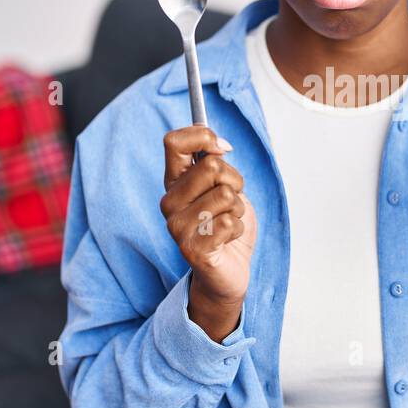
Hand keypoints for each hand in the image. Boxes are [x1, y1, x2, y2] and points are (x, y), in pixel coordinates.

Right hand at [160, 126, 257, 337]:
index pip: (174, 142)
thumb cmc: (226, 224)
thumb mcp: (223, 185)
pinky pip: (229, 222)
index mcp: (174, 181)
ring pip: (226, 194)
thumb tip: (218, 144)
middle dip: (235, 182)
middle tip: (230, 202)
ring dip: (237, 209)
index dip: (203, 137)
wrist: (229, 269)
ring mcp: (177, 226)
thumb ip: (215, 162)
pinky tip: (226, 240)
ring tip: (227, 222)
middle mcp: (169, 202)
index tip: (222, 149)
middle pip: (213, 166)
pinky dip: (237, 229)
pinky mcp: (191, 248)